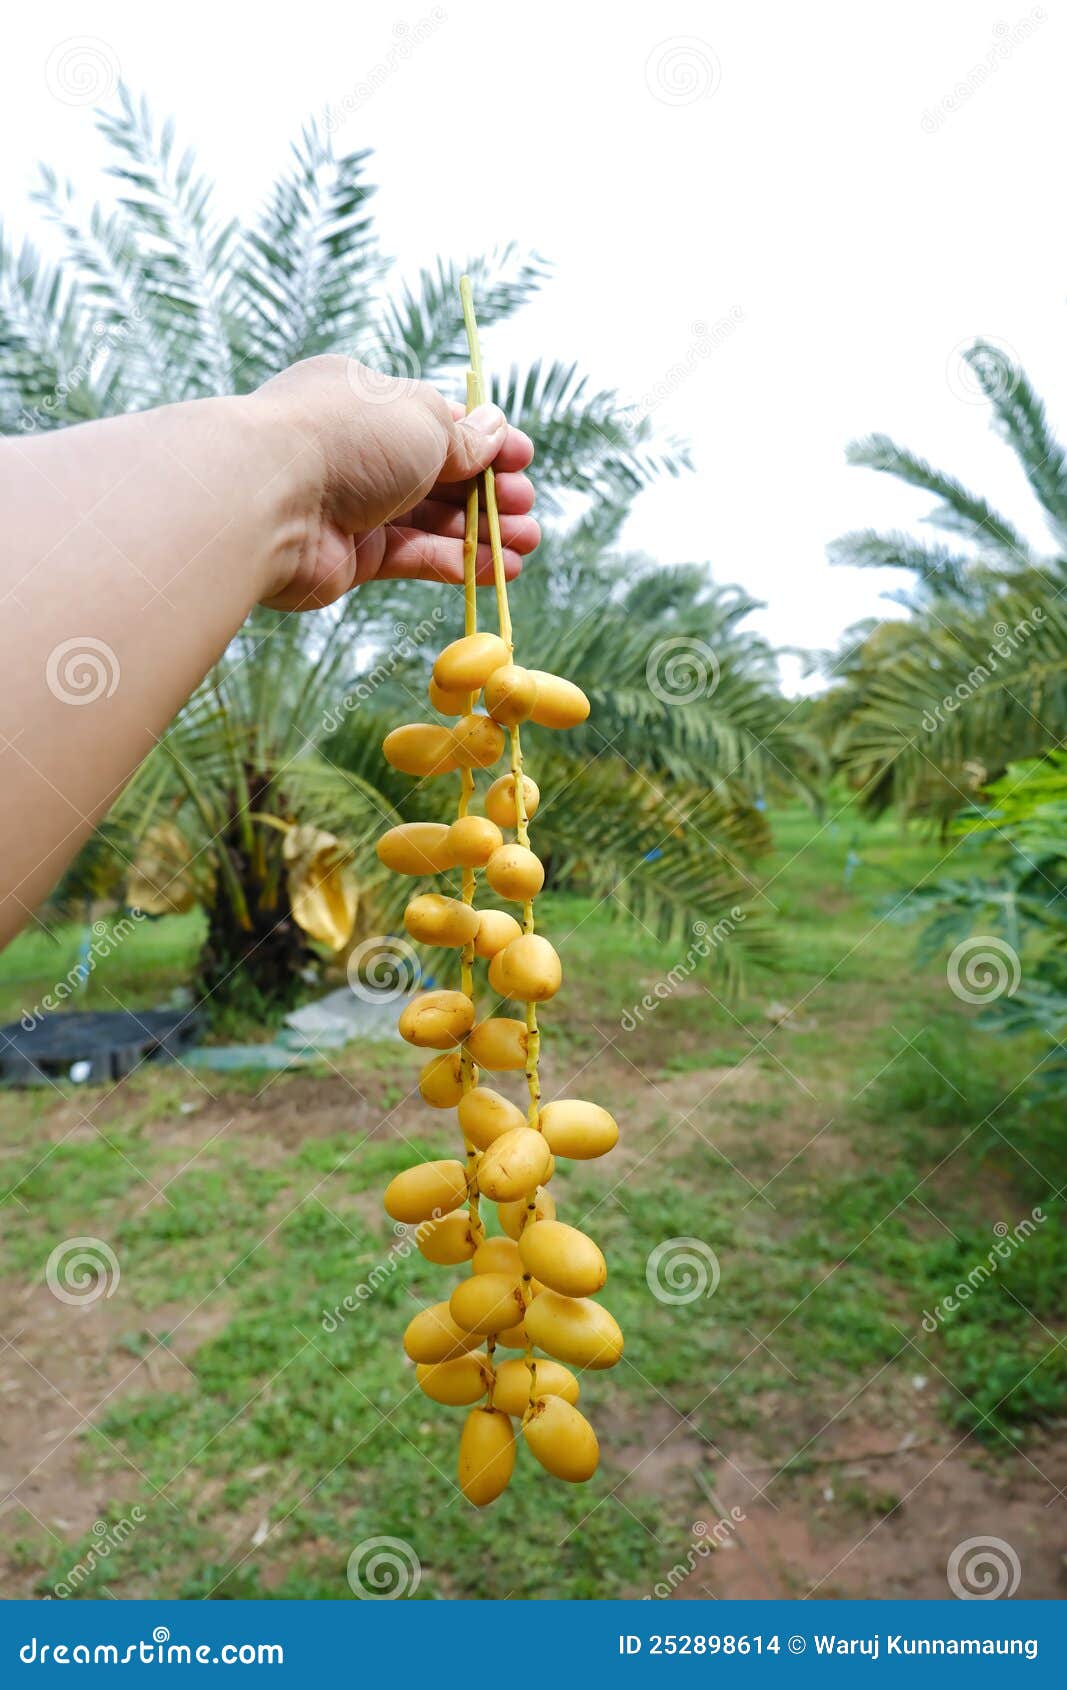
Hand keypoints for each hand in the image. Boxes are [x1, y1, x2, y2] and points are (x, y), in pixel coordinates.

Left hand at [251, 355, 538, 610]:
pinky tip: (496, 570)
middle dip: (488, 492)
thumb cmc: (346, 438)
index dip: (483, 442)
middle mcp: (358, 451)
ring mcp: (353, 505)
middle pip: (437, 475)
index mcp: (367, 400)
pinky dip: (454, 562)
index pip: (436, 422)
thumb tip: (495, 431)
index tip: (522, 460)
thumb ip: (463, 437)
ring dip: (481, 533)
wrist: (268, 499)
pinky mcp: (351, 556)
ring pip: (429, 520)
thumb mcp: (421, 421)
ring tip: (525, 545)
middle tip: (526, 508)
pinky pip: (412, 557)